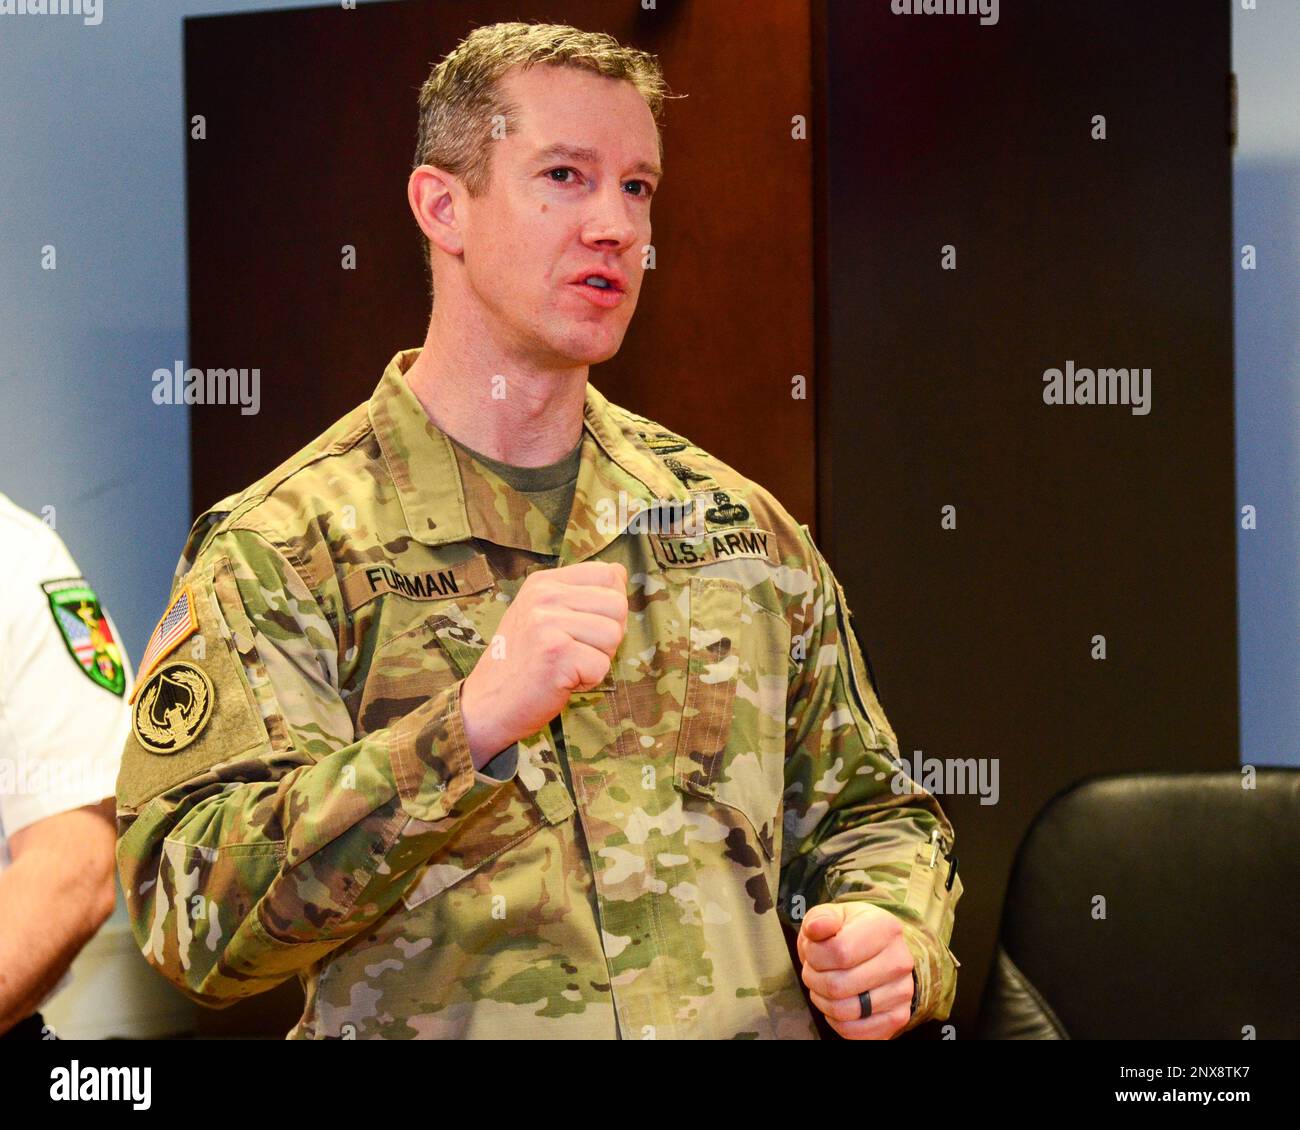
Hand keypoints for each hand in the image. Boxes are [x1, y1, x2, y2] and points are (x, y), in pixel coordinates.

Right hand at [460, 561, 627, 767]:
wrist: (487, 704)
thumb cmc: (522, 663)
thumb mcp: (543, 614)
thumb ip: (580, 593)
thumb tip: (621, 573)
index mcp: (544, 582)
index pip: (609, 574)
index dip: (608, 608)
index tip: (581, 628)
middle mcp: (544, 595)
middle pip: (617, 605)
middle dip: (607, 636)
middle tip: (574, 652)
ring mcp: (548, 622)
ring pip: (614, 635)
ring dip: (598, 659)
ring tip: (567, 665)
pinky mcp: (557, 653)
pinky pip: (602, 665)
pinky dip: (588, 681)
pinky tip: (561, 680)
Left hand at [797, 902, 914, 1039]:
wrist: (878, 951)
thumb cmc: (850, 931)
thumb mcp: (833, 915)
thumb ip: (820, 918)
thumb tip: (816, 929)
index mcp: (885, 928)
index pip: (838, 952)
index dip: (814, 956)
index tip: (813, 952)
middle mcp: (900, 960)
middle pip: (838, 985)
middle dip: (814, 979)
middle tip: (813, 971)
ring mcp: (903, 992)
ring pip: (844, 1010)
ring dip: (822, 1000)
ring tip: (823, 985)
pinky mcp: (898, 1017)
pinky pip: (854, 1032)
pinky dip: (836, 1020)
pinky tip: (837, 1002)